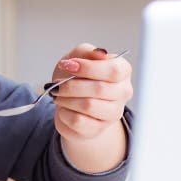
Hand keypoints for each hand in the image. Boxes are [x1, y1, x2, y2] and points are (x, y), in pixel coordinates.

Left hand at [50, 44, 132, 172]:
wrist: (68, 100)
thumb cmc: (76, 76)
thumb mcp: (77, 57)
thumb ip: (87, 52)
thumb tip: (99, 53)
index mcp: (122, 71)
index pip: (113, 70)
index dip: (88, 68)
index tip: (68, 66)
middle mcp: (123, 92)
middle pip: (100, 89)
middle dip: (72, 84)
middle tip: (57, 83)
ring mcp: (113, 113)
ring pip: (89, 106)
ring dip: (66, 98)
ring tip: (58, 94)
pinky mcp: (98, 128)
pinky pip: (78, 121)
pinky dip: (64, 112)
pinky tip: (63, 107)